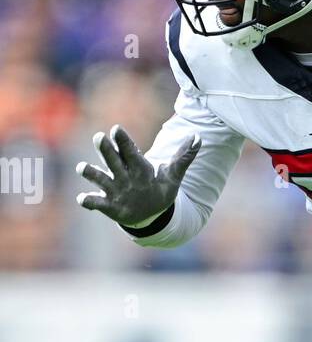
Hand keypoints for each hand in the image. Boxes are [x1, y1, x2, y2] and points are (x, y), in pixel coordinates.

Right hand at [76, 126, 200, 227]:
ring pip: (99, 178)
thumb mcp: (174, 175)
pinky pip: (95, 202)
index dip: (123, 141)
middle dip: (105, 150)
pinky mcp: (108, 205)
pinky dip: (88, 200)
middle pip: (112, 159)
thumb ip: (183, 157)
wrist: (151, 212)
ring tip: (83, 168)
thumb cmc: (160, 188)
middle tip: (99, 137)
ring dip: (91, 173)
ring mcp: (113, 189)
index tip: (116, 129)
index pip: (129, 150)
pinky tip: (83, 199)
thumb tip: (198, 137)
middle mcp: (122, 174)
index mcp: (137, 165)